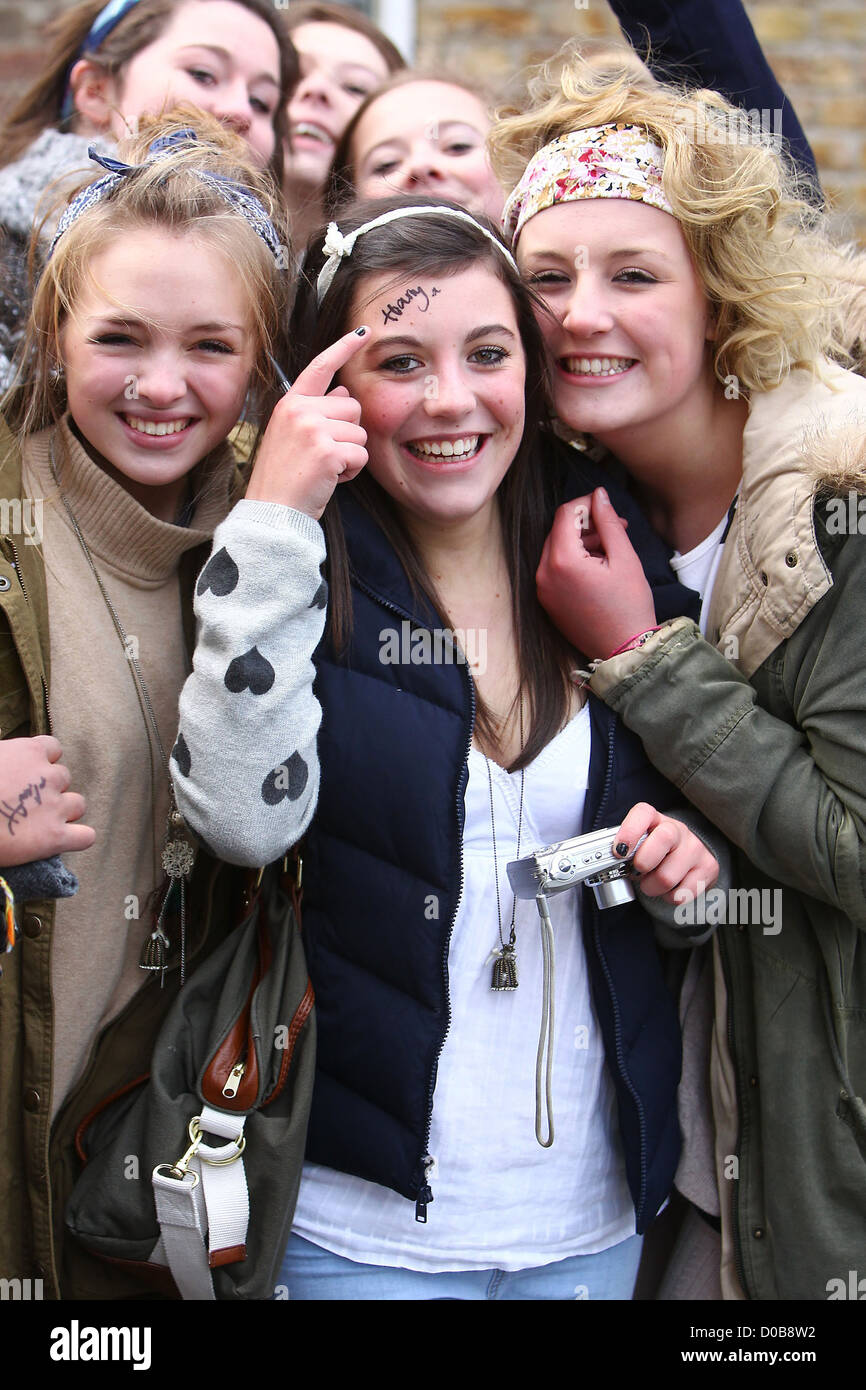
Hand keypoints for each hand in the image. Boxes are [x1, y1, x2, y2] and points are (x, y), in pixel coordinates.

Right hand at [0, 736, 94, 866]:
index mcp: (29, 751)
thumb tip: (6, 762)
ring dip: (64, 812)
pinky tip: (62, 841)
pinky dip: (78, 838)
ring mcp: (55, 806)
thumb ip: (4, 754)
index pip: (53, 748)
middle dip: (49, 789)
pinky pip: (85, 836)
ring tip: (40, 824)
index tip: (27, 775)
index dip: (42, 762)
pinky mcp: (55, 837)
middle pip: (64, 778)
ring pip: (78, 804)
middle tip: (26, 803)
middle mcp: (48, 775)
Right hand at [246, 328, 369, 518]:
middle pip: (353, 408)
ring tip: (323, 469)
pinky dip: (351, 472)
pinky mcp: (327, 450)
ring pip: (360, 433)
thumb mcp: (293, 437)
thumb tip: (344, 392)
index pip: (320, 367)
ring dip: (350, 456)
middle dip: (348, 434)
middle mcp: (300, 410)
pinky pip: (360, 455)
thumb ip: (317, 412)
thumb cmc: (284, 478)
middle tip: (323, 456)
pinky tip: (329, 479)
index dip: (343, 348)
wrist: (271, 511)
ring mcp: (313, 429)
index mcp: (290, 404)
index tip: (363, 333)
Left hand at [536, 487, 655, 657]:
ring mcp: (543, 590)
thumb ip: (608, 522)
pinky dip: (573, 560)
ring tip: (610, 548)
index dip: (586, 504)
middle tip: (614, 527)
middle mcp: (544, 574)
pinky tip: (598, 566)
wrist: (624, 651)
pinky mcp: (547, 602)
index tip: (606, 508)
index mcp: (562, 561)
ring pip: (556, 549)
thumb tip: (598, 495)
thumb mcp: (624, 558)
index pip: (565, 514)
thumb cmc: (629, 606)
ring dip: (580, 541)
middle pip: (558, 531)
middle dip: (585, 524)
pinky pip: (555, 570)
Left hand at [614, 803, 718, 903]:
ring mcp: (695, 848)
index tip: (619, 851)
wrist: (687, 858)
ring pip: (668, 875)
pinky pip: (682, 894)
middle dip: (643, 863)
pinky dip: (669, 898)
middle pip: (664, 839)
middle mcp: (677, 829)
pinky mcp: (708, 868)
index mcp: (655, 819)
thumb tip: (605, 864)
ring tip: (650, 884)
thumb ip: (624, 850)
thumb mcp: (638, 845)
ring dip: (652, 888)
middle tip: (637, 873)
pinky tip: (668, 889)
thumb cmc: (654, 852)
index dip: (629, 831)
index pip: (643, 813)